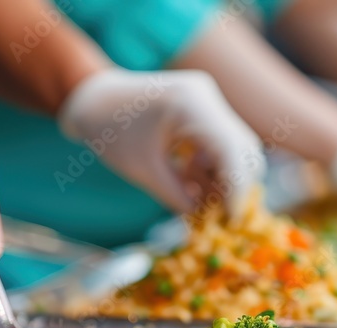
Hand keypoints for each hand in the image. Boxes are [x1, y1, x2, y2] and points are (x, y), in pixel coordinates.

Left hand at [57, 68, 265, 215]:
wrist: (93, 99)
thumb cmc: (110, 132)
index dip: (237, 190)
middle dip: (234, 185)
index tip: (230, 220)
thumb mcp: (143, 171)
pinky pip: (221, 141)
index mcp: (191, 105)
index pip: (232, 151)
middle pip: (243, 148)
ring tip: (197, 198)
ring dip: (222, 177)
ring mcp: (207, 99)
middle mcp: (207, 97)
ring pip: (235, 147)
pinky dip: (211, 166)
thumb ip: (177, 196)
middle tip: (218, 216)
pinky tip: (188, 179)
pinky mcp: (203, 107)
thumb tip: (204, 219)